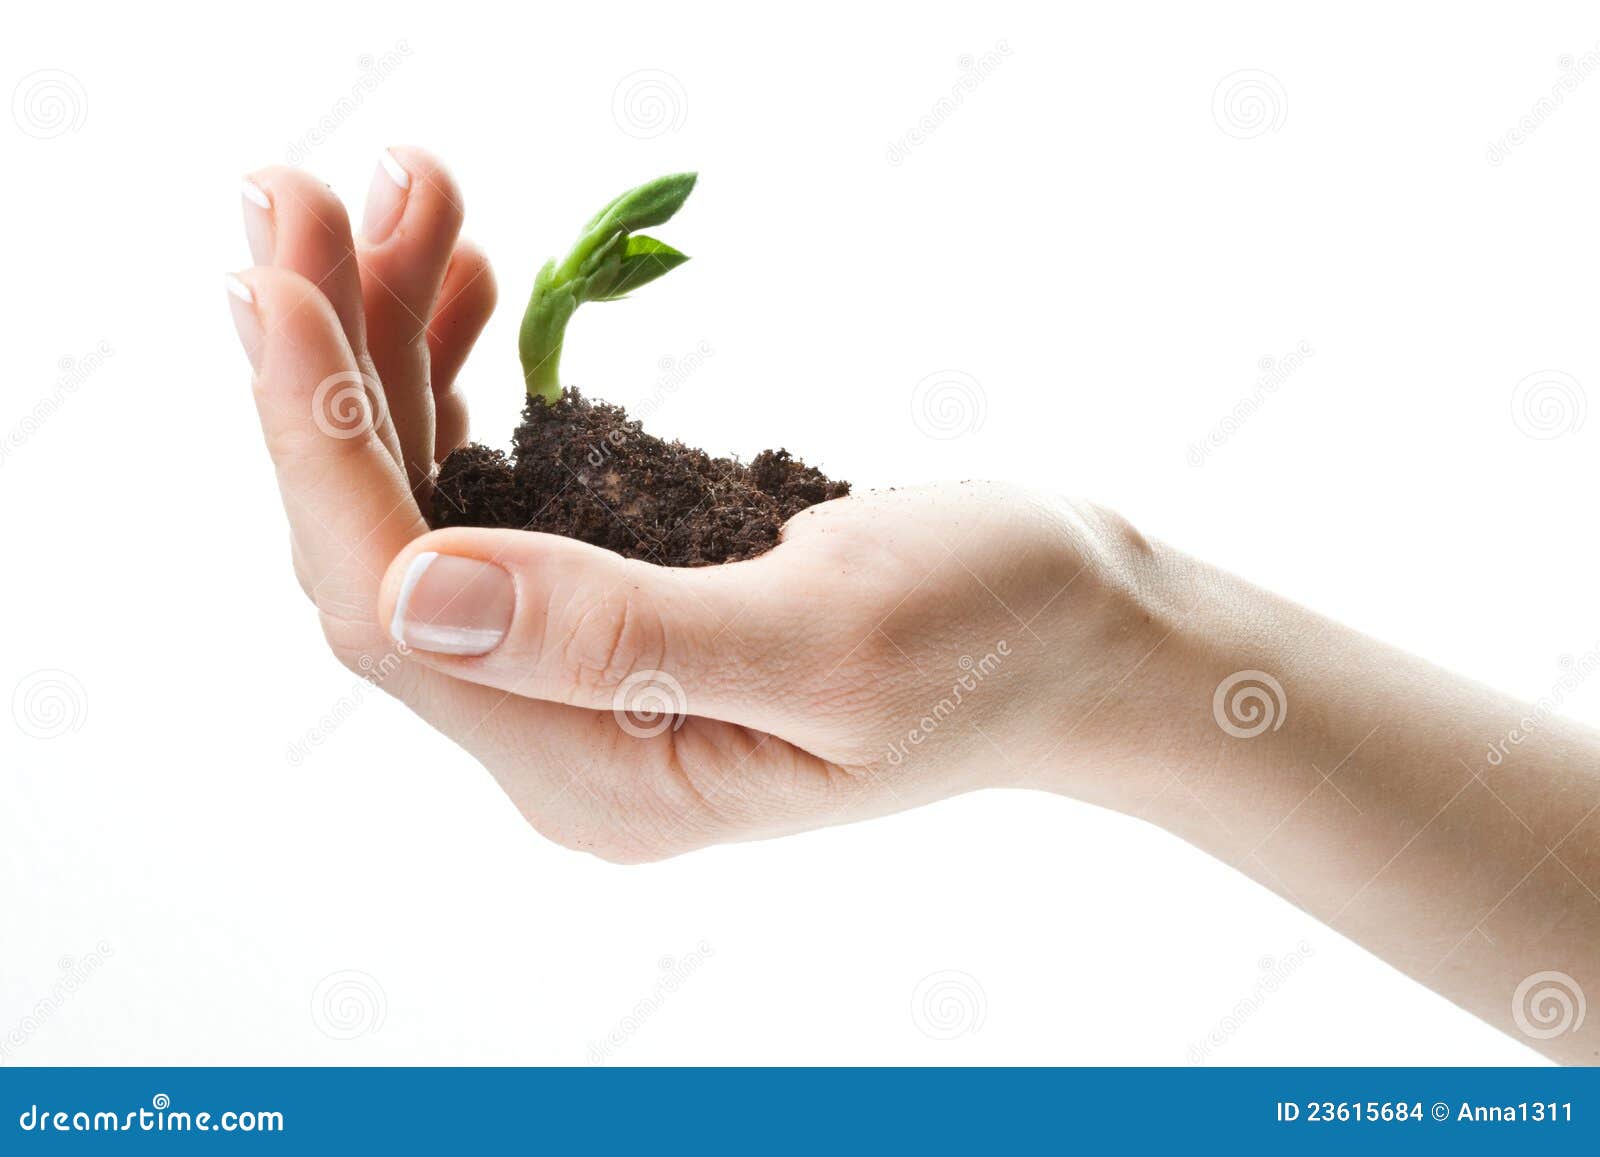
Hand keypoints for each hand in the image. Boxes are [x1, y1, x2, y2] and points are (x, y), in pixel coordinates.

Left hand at [228, 148, 1161, 861]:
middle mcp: (565, 739)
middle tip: (306, 191)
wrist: (1089, 637)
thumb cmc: (1001, 637)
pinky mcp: (613, 610)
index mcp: (603, 771)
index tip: (283, 268)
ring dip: (392, 348)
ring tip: (413, 198)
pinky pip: (491, 495)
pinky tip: (474, 286)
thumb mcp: (830, 633)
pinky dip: (462, 382)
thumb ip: (622, 635)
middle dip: (333, 362)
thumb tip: (417, 595)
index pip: (391, 607)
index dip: (318, 438)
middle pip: (385, 545)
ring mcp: (584, 678)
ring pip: (426, 506)